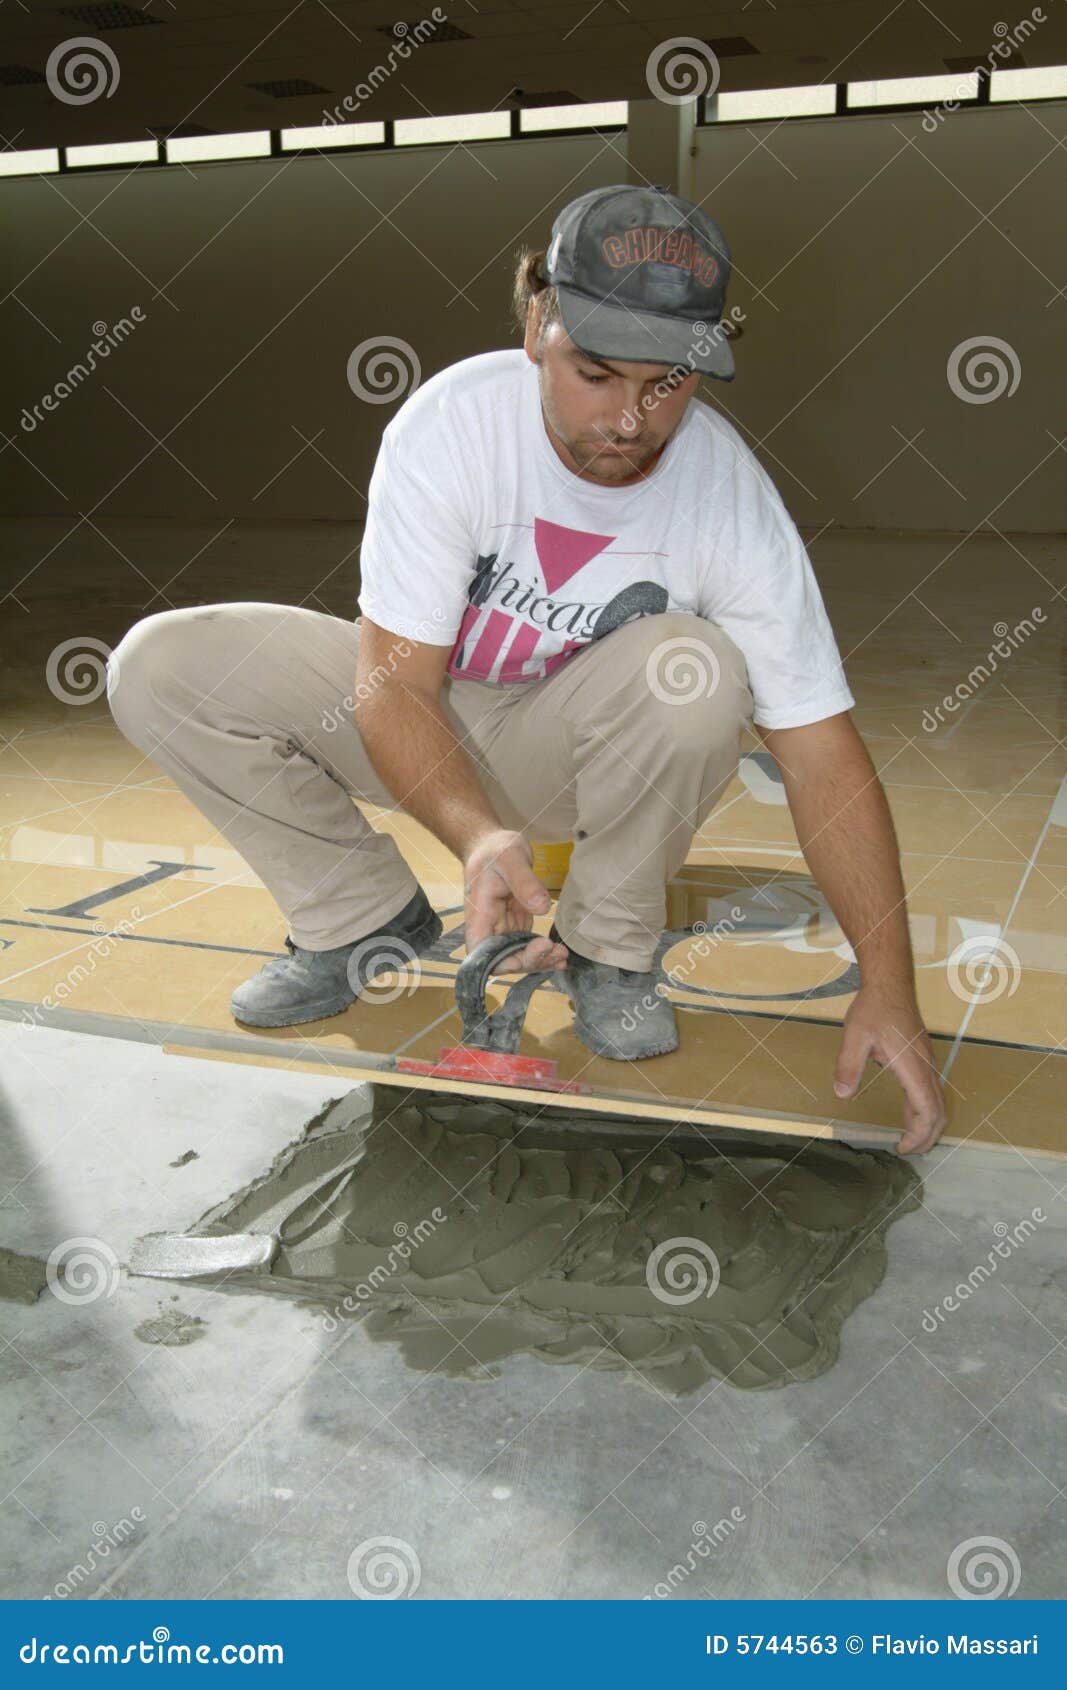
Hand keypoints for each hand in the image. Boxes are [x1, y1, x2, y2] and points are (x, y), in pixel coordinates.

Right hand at [462, 827, 569, 974]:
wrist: (494, 845)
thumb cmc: (495, 850)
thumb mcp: (510, 857)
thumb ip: (524, 882)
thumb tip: (542, 908)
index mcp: (479, 914)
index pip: (481, 952)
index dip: (503, 962)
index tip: (530, 951)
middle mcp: (488, 927)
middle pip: (503, 959)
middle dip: (529, 960)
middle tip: (553, 949)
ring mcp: (503, 928)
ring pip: (517, 956)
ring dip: (539, 961)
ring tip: (561, 956)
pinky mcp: (516, 925)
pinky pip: (528, 946)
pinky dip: (543, 953)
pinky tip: (560, 956)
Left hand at [833, 985, 946, 1155]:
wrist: (890, 984)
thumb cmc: (874, 1008)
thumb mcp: (854, 1037)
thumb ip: (848, 1066)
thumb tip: (842, 1094)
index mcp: (912, 1066)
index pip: (927, 1109)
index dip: (919, 1133)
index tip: (903, 1147)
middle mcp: (925, 1066)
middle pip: (939, 1111)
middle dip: (928, 1136)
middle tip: (909, 1151)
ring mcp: (927, 1062)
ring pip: (937, 1101)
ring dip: (927, 1123)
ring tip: (910, 1139)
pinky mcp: (922, 1058)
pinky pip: (930, 1090)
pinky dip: (923, 1108)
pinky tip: (907, 1112)